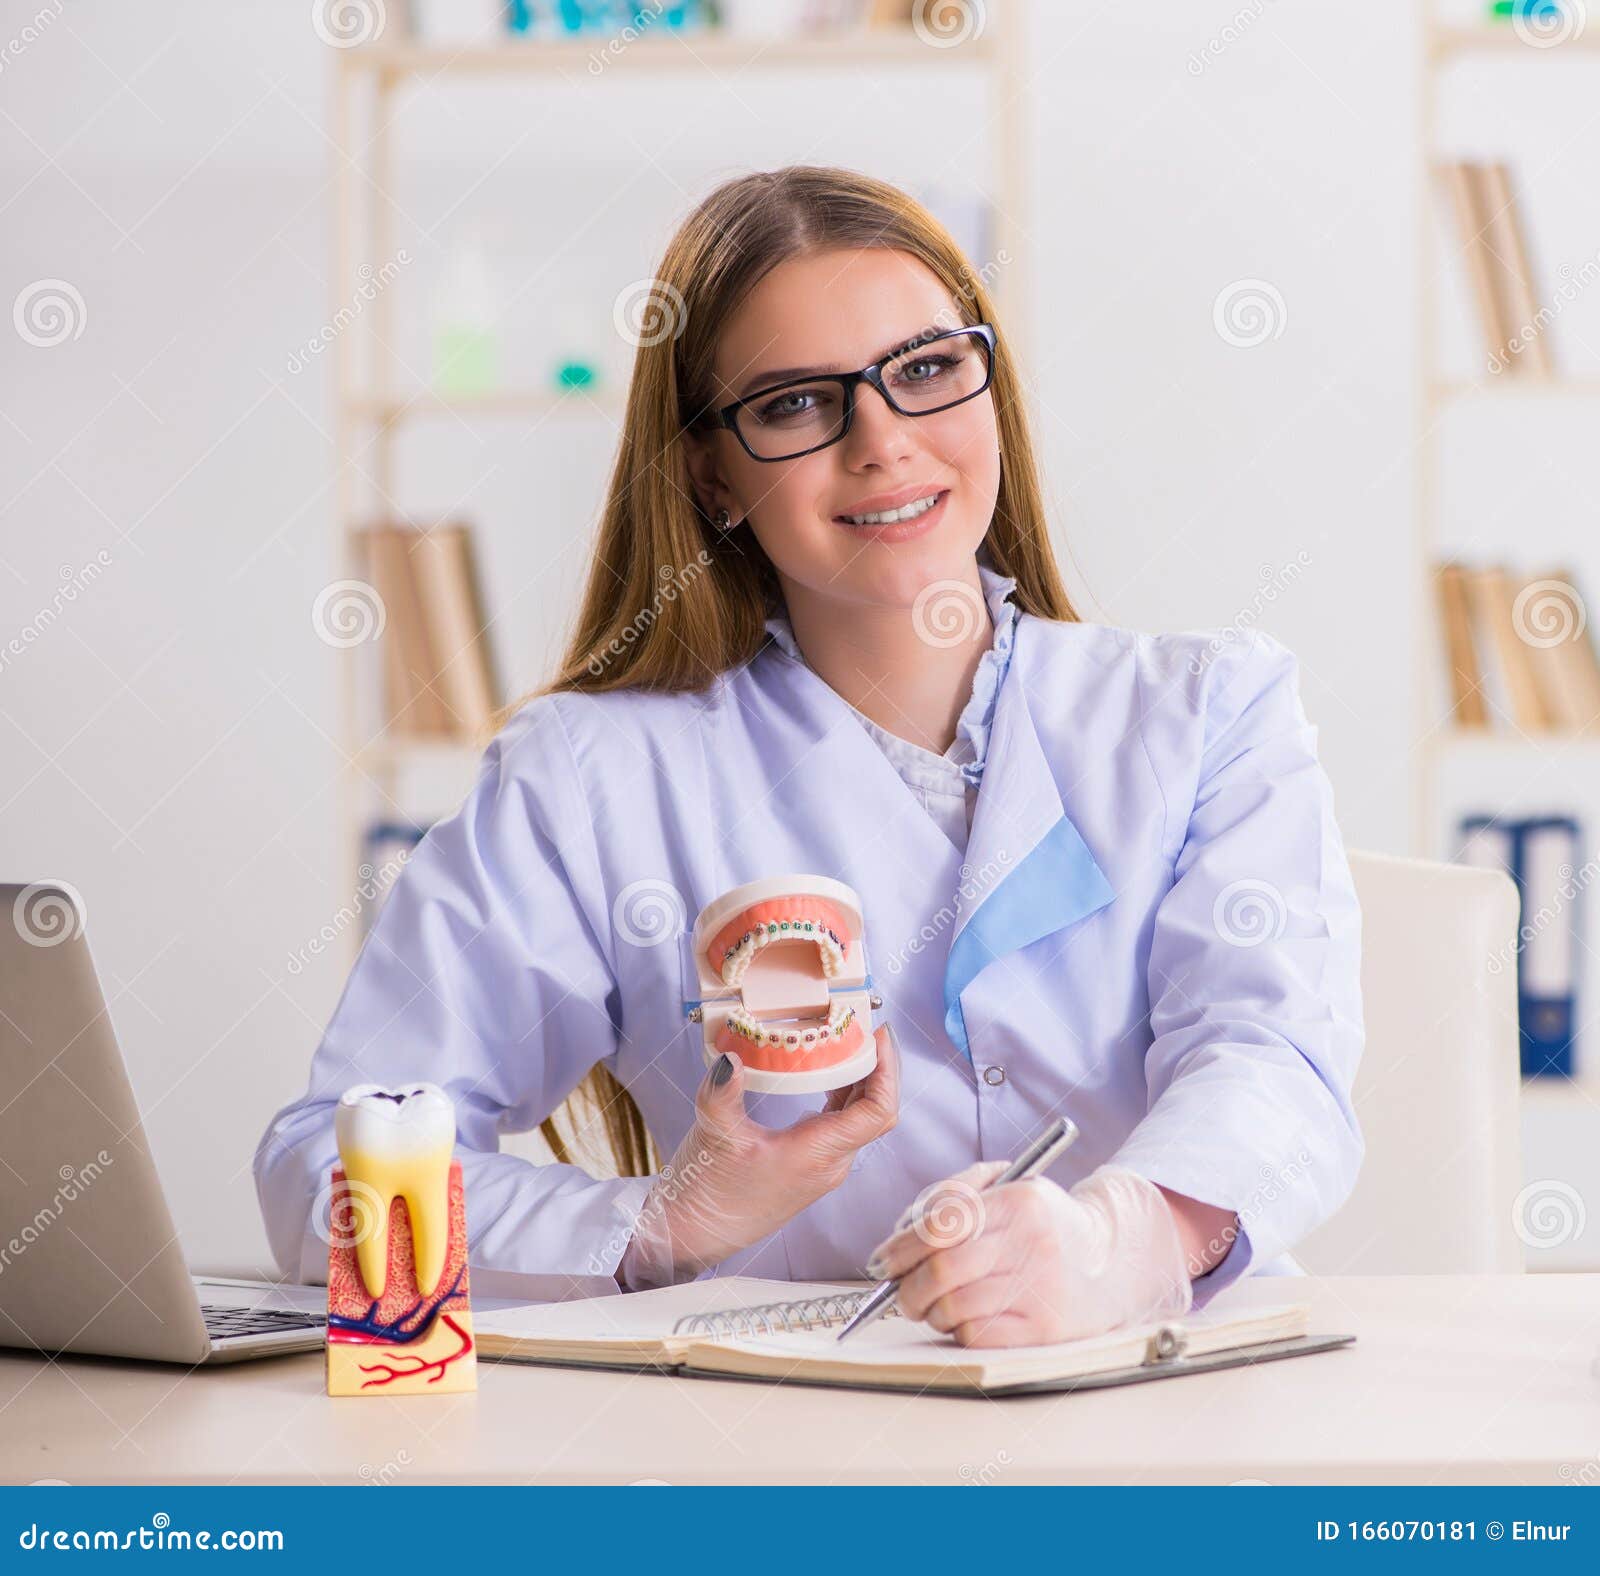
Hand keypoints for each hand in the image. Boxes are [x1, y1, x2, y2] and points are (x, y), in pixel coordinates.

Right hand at [619, 1023, 898, 1289]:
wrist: (692, 1234)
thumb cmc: (706, 1193)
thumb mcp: (713, 1134)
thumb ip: (723, 1091)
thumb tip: (730, 1054)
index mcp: (817, 1155)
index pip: (878, 1112)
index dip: (887, 1071)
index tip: (879, 1035)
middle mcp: (829, 1163)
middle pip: (875, 1111)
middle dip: (877, 1067)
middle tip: (864, 1027)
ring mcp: (821, 1166)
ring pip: (859, 1118)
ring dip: (861, 1080)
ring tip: (849, 1040)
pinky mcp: (808, 1165)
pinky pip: (840, 1125)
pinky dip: (842, 1094)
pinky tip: (827, 1072)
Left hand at [865, 1163, 1191, 1346]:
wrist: (1112, 1262)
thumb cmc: (1043, 1223)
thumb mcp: (1009, 1186)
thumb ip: (954, 1193)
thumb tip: (900, 1232)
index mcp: (1020, 1200)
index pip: (943, 1223)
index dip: (902, 1247)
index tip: (883, 1262)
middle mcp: (1033, 1242)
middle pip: (944, 1270)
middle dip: (908, 1288)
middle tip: (901, 1294)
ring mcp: (1042, 1289)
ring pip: (955, 1307)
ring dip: (931, 1312)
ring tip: (935, 1306)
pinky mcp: (1046, 1330)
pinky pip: (977, 1336)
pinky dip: (958, 1331)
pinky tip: (965, 1320)